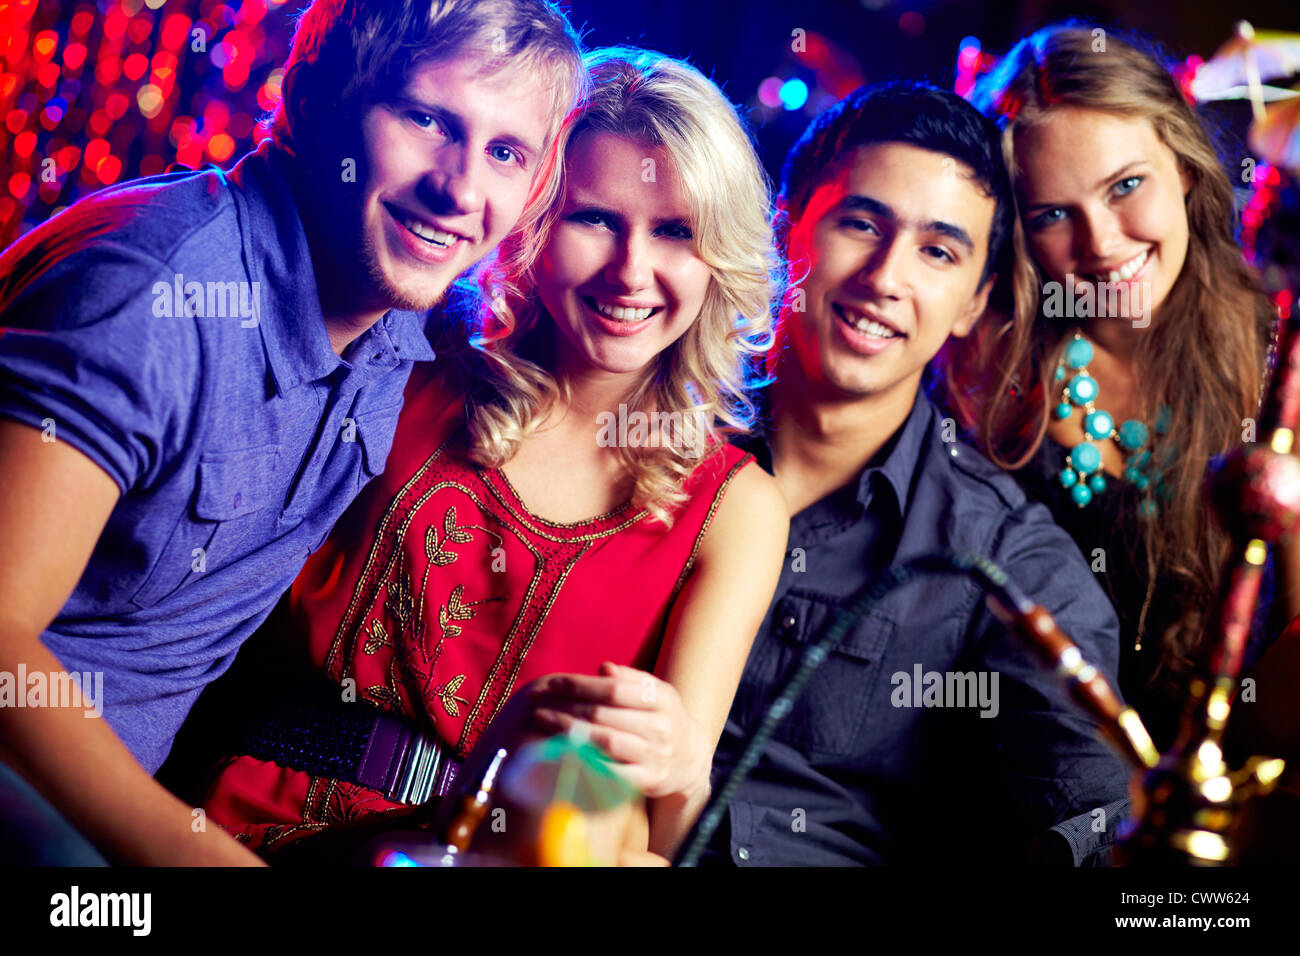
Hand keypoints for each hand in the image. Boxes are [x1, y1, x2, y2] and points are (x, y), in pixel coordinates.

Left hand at [528, 662, 710, 800]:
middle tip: (538, 702)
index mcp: (662, 699)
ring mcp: (655, 755)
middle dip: (566, 706)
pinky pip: (610, 772)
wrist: (690, 758)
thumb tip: (603, 668)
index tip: (553, 683)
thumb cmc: (661, 718)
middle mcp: (661, 727)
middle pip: (604, 714)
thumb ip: (630, 679)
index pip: (614, 689)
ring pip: (604, 742)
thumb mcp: (655, 693)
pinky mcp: (647, 781)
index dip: (581, 685)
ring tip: (543, 721)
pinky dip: (585, 761)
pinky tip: (562, 751)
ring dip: (568, 731)